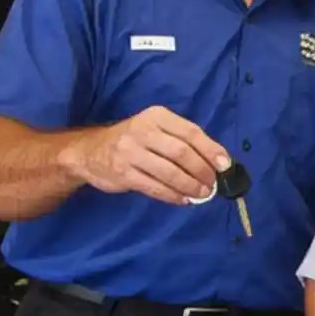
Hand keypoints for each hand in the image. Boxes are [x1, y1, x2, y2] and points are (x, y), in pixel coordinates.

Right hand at [62, 105, 224, 204]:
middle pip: (181, 153)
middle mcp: (143, 131)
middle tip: (212, 184)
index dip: (211, 149)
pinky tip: (183, 200)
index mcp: (157, 116)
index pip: (190, 132)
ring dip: (190, 186)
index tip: (225, 165)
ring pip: (169, 172)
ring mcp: (130, 153)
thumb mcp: (155, 128)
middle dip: (202, 170)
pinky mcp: (123, 174)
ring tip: (202, 194)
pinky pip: (154, 187)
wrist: (90, 151)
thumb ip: (182, 140)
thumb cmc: (133, 140)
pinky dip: (173, 196)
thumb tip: (216, 160)